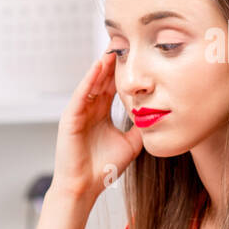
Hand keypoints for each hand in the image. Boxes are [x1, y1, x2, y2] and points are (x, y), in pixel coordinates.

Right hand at [52, 50, 143, 203]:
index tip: (137, 56)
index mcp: (101, 114)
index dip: (124, 72)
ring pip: (92, 83)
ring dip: (102, 66)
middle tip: (125, 42)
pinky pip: (81, 94)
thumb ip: (140, 127)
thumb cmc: (103, 168)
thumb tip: (158, 114)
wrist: (85, 186)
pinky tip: (98, 66)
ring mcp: (79, 113)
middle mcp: (89, 110)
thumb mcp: (131, 143)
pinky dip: (89, 80)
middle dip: (113, 62)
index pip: (113, 87)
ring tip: (114, 48)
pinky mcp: (70, 118)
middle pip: (102, 80)